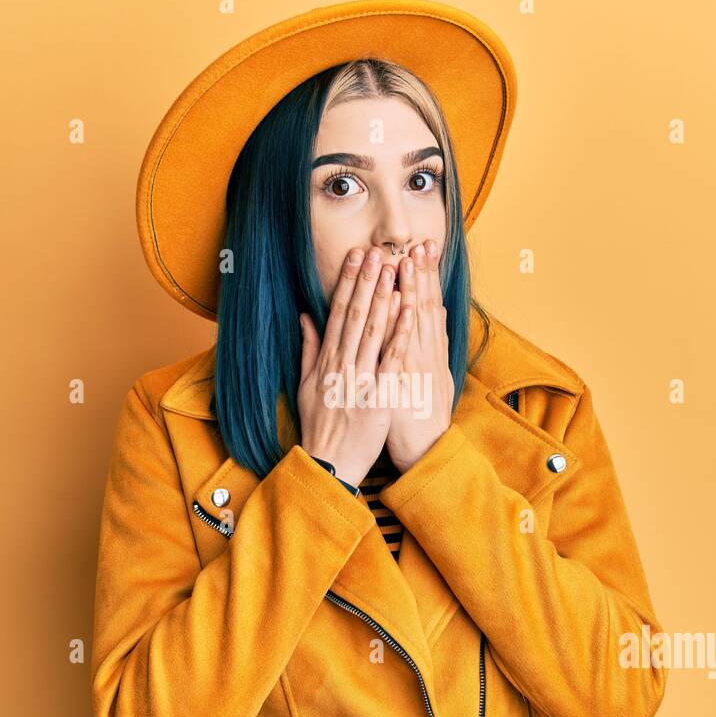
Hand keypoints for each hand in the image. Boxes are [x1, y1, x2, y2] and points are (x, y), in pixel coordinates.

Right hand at [298, 246, 416, 487]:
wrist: (328, 464)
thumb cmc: (320, 427)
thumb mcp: (307, 386)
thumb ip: (309, 349)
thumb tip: (306, 317)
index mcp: (326, 362)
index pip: (337, 314)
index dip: (347, 283)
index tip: (356, 258)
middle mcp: (341, 366)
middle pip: (354, 316)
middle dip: (366, 282)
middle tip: (376, 252)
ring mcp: (359, 381)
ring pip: (372, 332)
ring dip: (383, 298)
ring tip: (392, 270)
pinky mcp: (378, 397)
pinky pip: (391, 360)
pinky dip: (400, 333)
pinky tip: (409, 309)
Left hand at [385, 240, 453, 472]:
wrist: (426, 448)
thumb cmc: (424, 414)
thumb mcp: (435, 375)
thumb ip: (434, 342)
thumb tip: (437, 312)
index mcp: (430, 351)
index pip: (427, 305)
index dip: (425, 276)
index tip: (423, 248)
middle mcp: (426, 354)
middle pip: (424, 307)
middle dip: (422, 274)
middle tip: (421, 243)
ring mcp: (416, 367)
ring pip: (416, 322)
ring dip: (413, 290)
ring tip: (410, 261)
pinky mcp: (405, 382)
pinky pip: (403, 350)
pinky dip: (404, 327)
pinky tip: (403, 304)